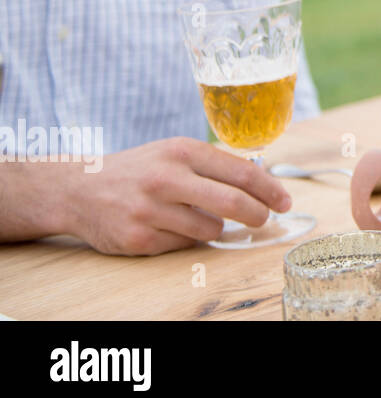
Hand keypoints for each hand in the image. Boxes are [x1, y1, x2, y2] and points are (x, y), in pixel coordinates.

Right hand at [59, 137, 293, 255]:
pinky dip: (186, 239)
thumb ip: (213, 164)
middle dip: (258, 215)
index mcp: (182, 151)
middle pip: (233, 203)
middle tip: (264, 219)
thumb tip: (262, 182)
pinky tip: (169, 226)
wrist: (78, 188)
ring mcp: (150, 210)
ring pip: (210, 229)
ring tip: (197, 216)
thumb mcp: (174, 152)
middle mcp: (167, 178)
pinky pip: (183, 245)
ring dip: (214, 228)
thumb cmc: (139, 169)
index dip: (269, 189)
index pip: (241, 172)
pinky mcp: (138, 238)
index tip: (285, 201)